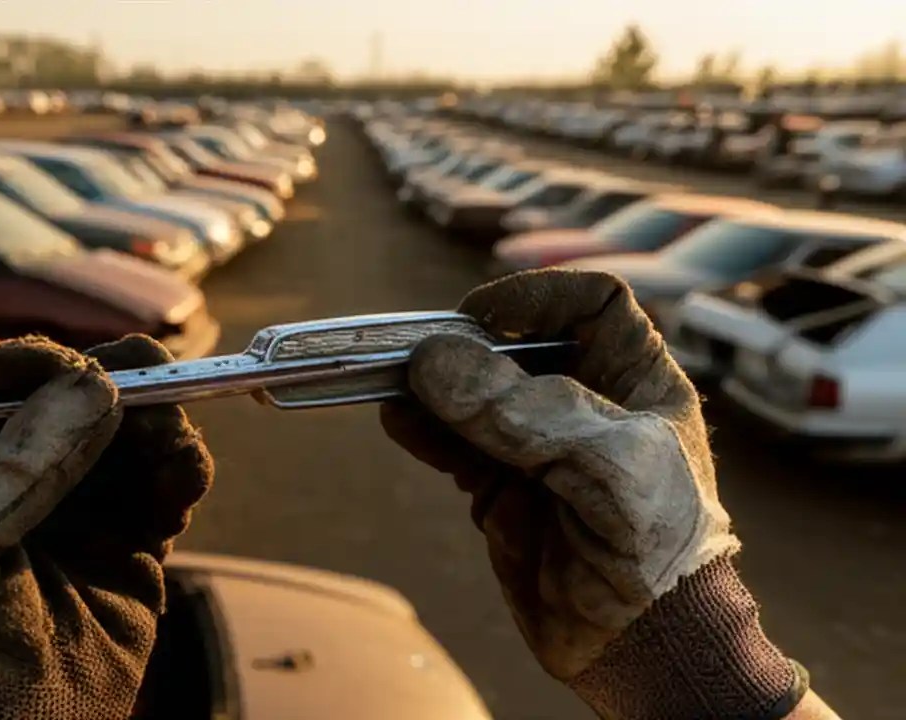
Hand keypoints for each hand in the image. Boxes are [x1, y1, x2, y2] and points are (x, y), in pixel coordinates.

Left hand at [0, 335, 211, 718]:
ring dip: (161, 421)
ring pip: (129, 423)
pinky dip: (185, 467)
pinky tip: (181, 487)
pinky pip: (168, 475)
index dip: (21, 361)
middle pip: (69, 388)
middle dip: (113, 380)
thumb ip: (12, 461)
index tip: (65, 365)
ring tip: (171, 450)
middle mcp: (16, 469)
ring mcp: (80, 498)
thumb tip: (92, 385)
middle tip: (148, 388)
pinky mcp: (133, 530)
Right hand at [383, 270, 802, 718]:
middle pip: (516, 348)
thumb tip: (433, 362)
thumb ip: (519, 410)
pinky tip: (398, 419)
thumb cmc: (657, 542)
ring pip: (474, 396)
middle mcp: (585, 404)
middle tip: (419, 352)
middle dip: (467, 346)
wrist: (644, 643)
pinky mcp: (500, 490)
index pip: (590, 306)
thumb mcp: (604, 461)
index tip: (485, 314)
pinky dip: (423, 430)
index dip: (538, 297)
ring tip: (394, 383)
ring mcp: (538, 447)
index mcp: (636, 380)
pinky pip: (452, 446)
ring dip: (433, 387)